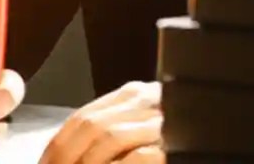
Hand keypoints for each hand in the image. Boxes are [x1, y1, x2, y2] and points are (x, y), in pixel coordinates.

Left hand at [39, 81, 162, 163]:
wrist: (198, 151)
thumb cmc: (149, 151)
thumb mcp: (124, 139)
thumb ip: (102, 136)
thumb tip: (56, 159)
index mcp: (134, 96)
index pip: (83, 115)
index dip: (58, 145)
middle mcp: (150, 101)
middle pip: (93, 125)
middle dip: (65, 156)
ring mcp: (164, 122)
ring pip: (111, 136)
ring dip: (86, 163)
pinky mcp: (172, 148)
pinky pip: (138, 156)